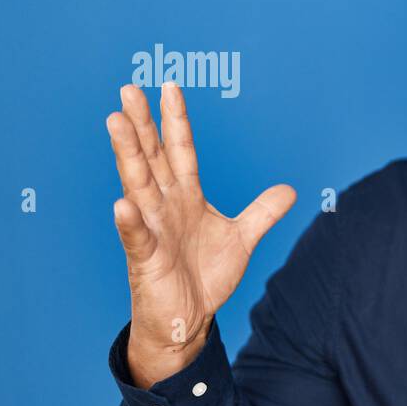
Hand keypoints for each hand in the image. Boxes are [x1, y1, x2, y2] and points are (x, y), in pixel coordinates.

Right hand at [106, 82, 295, 387]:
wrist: (189, 319)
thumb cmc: (205, 275)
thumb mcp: (242, 238)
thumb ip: (263, 212)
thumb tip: (290, 190)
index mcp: (186, 197)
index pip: (181, 150)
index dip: (177, 120)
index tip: (171, 86)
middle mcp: (164, 206)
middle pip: (152, 157)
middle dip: (142, 124)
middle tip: (129, 88)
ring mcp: (152, 229)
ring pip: (137, 185)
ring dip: (127, 155)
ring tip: (116, 122)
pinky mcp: (145, 259)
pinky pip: (136, 236)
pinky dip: (130, 221)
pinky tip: (122, 204)